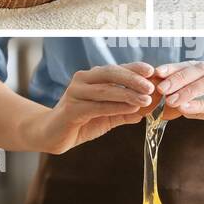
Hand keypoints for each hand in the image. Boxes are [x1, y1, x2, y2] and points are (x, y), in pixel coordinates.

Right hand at [33, 63, 156, 154]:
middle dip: (133, 79)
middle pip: (110, 73)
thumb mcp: (106, 117)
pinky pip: (97, 106)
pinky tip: (130, 109)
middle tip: (151, 87)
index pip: (116, 68)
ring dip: (127, 94)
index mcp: (91, 77)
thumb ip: (123, 112)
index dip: (134, 68)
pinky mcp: (71, 109)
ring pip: (105, 90)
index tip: (152, 71)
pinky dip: (115, 107)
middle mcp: (82, 80)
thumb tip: (145, 111)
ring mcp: (75, 93)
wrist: (51, 134)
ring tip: (145, 100)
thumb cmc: (79, 122)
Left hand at [154, 61, 203, 142]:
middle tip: (161, 87)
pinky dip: (203, 104)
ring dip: (189, 89)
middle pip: (202, 68)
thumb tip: (178, 108)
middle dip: (179, 76)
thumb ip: (202, 108)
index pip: (198, 65)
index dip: (177, 68)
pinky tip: (187, 109)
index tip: (157, 74)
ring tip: (171, 99)